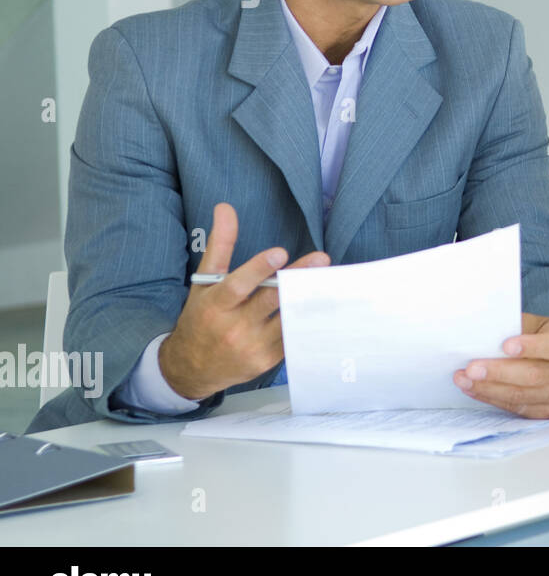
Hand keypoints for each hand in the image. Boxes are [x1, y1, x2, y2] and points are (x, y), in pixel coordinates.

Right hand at [159, 202, 329, 399]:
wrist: (192, 368)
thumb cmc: (201, 318)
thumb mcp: (204, 282)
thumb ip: (219, 245)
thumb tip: (225, 208)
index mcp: (215, 305)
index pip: (237, 286)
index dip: (257, 269)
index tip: (280, 253)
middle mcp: (233, 327)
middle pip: (269, 301)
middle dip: (296, 279)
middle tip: (320, 259)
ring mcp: (252, 346)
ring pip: (286, 321)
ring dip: (308, 300)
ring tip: (329, 282)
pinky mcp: (267, 361)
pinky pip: (292, 339)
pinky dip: (307, 322)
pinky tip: (325, 307)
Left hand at [453, 312, 548, 417]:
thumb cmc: (538, 336)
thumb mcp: (531, 324)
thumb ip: (512, 327)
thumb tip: (479, 334)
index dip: (529, 346)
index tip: (505, 345)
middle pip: (533, 375)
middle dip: (499, 373)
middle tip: (472, 368)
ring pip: (522, 395)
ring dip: (489, 389)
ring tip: (465, 380)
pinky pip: (519, 408)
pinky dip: (493, 399)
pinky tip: (476, 390)